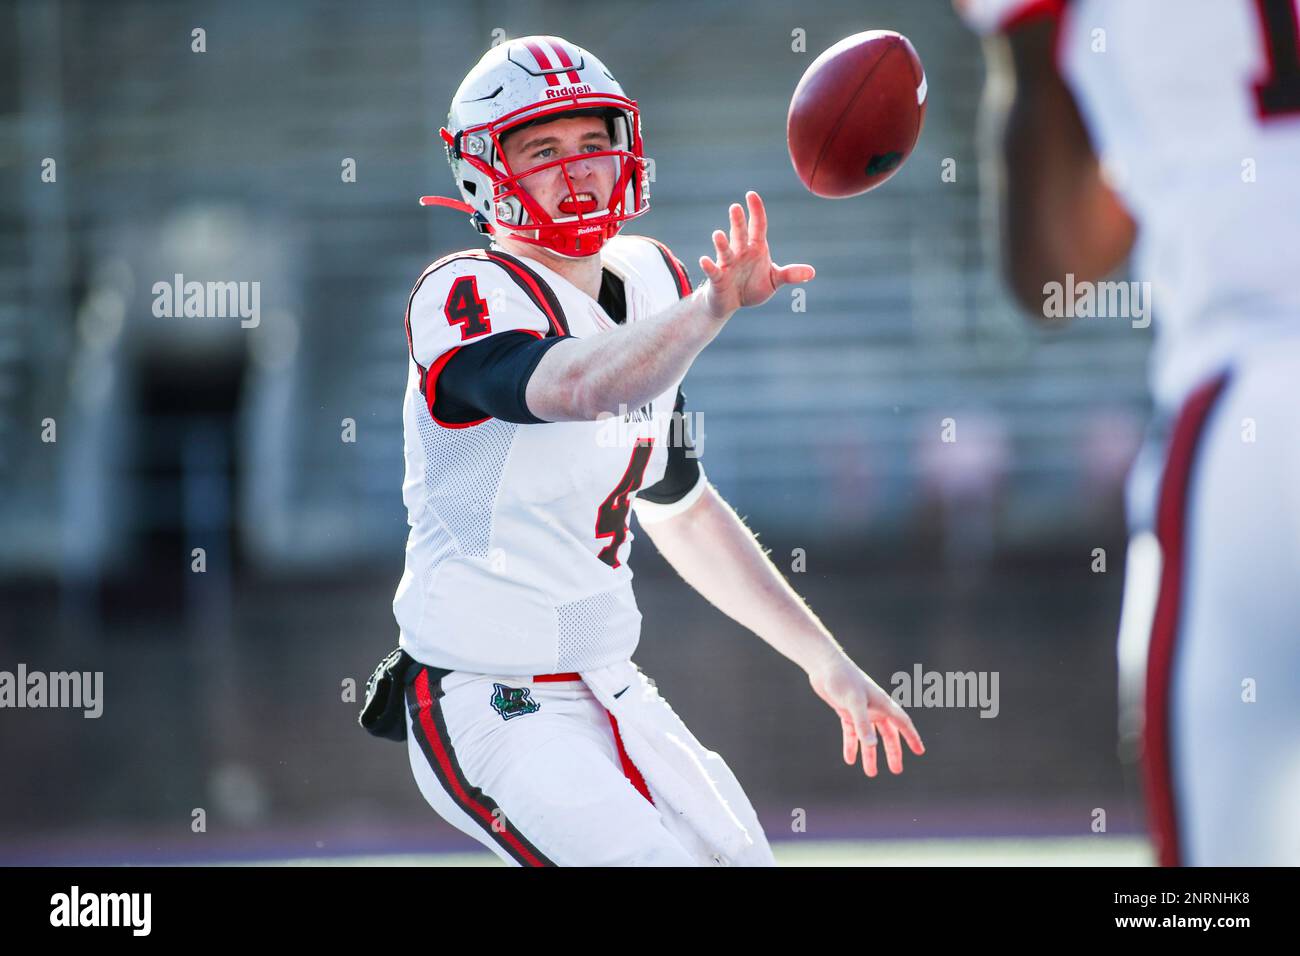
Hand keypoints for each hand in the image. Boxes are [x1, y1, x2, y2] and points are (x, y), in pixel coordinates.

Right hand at [698, 191, 814, 320]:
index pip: (757, 225)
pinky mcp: (718, 278)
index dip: (755, 210)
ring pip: (725, 250)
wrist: (731, 302)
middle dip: (738, 222)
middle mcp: (741, 252)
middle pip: (740, 234)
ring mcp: (728, 264)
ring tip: (718, 234)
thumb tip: (812, 272)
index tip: (751, 195)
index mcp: (756, 248)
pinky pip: (713, 270)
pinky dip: (709, 266)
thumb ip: (790, 274)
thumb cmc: (752, 286)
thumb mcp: (774, 280)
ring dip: (721, 243)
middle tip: (735, 207)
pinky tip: (705, 260)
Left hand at [809, 654, 924, 776]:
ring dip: (870, 754)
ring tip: (871, 773)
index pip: (902, 723)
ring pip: (869, 737)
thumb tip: (872, 746)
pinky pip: (852, 732)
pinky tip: (850, 759)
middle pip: (888, 734)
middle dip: (893, 752)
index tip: (920, 752)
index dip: (912, 737)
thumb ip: (862, 724)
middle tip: (897, 770)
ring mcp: (860, 710)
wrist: (823, 665)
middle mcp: (874, 708)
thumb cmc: (842, 679)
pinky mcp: (846, 711)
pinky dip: (852, 745)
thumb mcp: (853, 703)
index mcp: (882, 703)